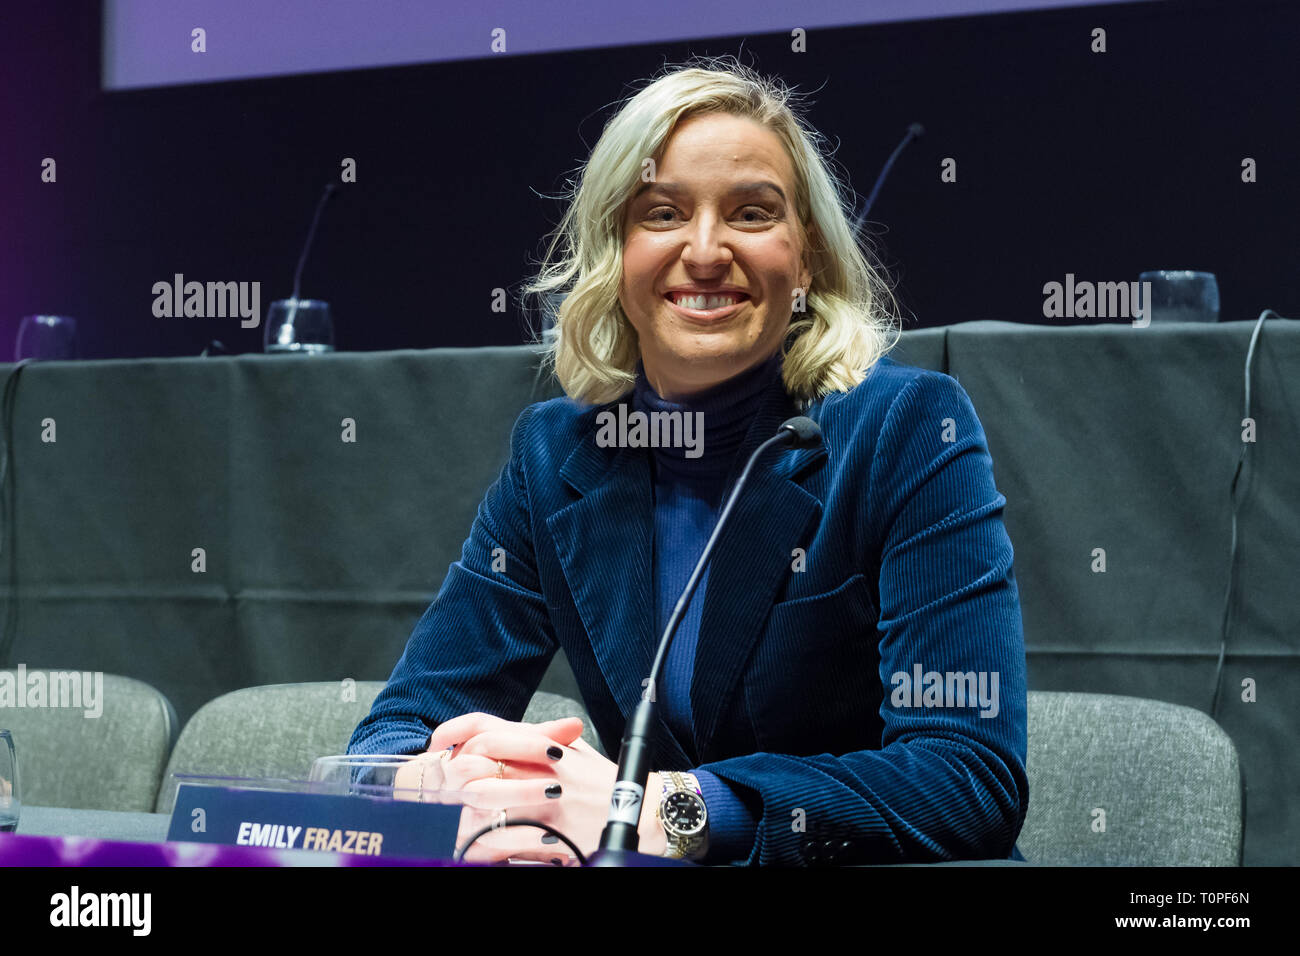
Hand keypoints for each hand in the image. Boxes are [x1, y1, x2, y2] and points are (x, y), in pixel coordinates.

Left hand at [418, 712, 665, 863]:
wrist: (645, 810)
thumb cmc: (610, 782)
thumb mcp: (577, 752)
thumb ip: (543, 741)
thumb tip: (503, 739)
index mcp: (546, 743)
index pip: (488, 725)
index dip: (455, 732)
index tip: (438, 745)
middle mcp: (544, 766)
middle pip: (479, 762)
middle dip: (454, 777)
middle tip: (443, 790)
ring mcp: (548, 800)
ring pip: (486, 802)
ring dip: (464, 813)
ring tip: (453, 822)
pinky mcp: (554, 832)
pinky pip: (507, 839)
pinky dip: (485, 846)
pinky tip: (476, 849)